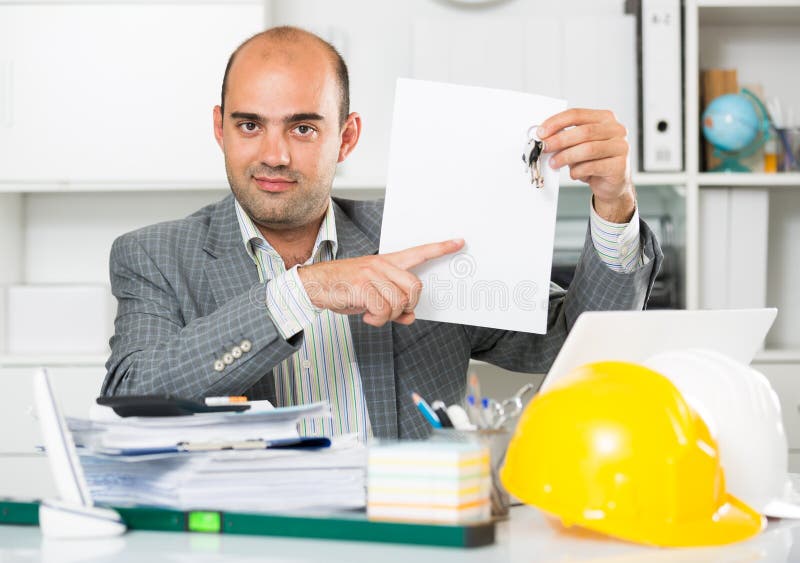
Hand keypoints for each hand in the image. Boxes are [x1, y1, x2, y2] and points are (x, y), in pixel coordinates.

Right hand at [297, 239, 464, 326]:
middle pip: (415, 288)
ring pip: (399, 303)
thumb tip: (411, 317)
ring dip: (389, 316)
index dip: (441, 249)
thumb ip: (394, 304)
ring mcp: (371, 274)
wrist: (314, 284)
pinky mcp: (361, 286)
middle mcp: (382, 265)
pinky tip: (366, 316)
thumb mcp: (372, 295)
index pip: (419, 253)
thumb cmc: (344, 289)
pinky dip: (377, 320)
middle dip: (408, 306)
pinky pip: (383, 310)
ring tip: (373, 314)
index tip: (460, 242)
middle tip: (391, 312)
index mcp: (387, 263)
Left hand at [538, 108, 635, 222]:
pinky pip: (593, 167)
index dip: (557, 122)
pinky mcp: (619, 166)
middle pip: (584, 131)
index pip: (577, 114)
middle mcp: (616, 129)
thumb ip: (567, 138)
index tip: (542, 132)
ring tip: (554, 163)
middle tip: (545, 148)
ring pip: (588, 149)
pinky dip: (578, 171)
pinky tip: (573, 173)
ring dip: (566, 156)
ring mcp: (621, 147)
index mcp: (605, 118)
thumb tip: (545, 139)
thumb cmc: (594, 161)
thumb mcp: (580, 145)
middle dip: (560, 140)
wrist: (612, 183)